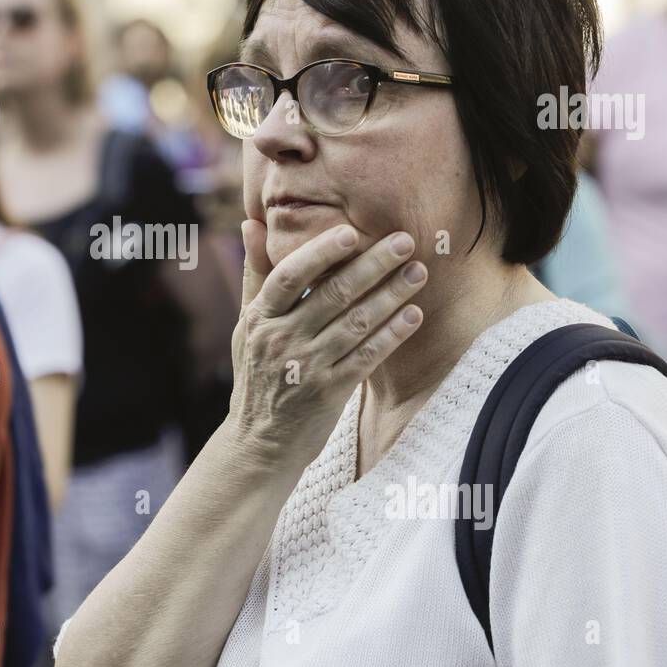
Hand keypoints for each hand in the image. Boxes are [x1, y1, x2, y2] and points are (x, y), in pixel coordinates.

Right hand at [227, 220, 425, 471]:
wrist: (258, 443)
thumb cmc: (257, 374)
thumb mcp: (247, 325)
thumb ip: (255, 274)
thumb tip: (251, 222)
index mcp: (260, 319)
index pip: (289, 276)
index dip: (320, 252)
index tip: (352, 232)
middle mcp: (281, 341)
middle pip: (333, 295)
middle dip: (373, 265)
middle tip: (406, 241)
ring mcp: (306, 368)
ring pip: (357, 323)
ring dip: (392, 296)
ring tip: (419, 273)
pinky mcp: (329, 393)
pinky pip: (367, 357)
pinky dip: (392, 336)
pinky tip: (413, 316)